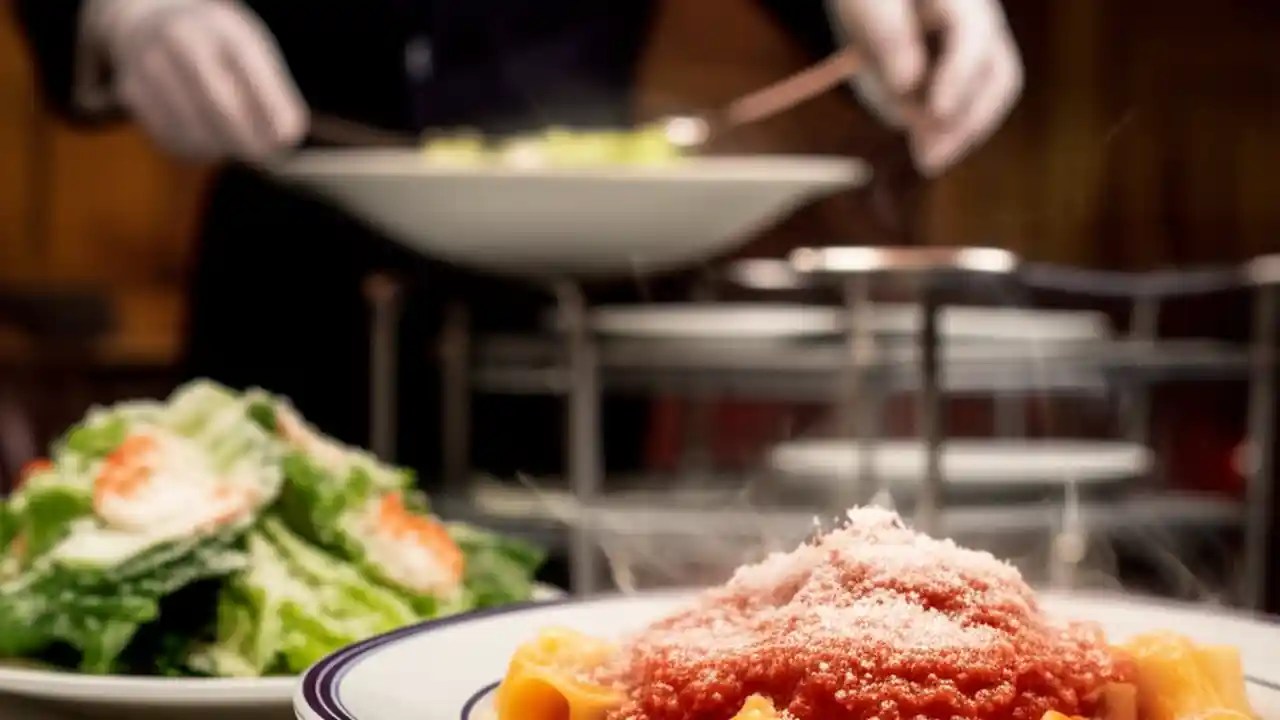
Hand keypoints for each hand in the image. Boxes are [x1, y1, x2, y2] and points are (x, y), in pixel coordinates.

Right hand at [88, 0, 307, 160]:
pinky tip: (203, 139)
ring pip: (195, 131)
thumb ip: (275, 94)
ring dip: (220, 148)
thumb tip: (285, 138)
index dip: (273, 116)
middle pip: (224, 107)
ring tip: (230, 141)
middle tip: (261, 156)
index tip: (284, 141)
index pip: (256, 76)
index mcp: (223, 28)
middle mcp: (183, 40)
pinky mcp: (131, 89)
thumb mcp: (250, 54)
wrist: (151, 21)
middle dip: (249, 142)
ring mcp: (152, 63)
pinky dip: (193, 149)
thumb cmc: (218, 48)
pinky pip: (169, 138)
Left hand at [830, 0, 1022, 174]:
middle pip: (1000, 76)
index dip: (958, 78)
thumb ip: (886, 37)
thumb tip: (907, 84)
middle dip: (968, 120)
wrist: (880, 1)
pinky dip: (950, 132)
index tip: (937, 113)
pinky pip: (969, 108)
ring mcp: (982, 49)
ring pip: (989, 98)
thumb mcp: (868, 5)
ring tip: (925, 161)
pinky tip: (924, 151)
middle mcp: (984, 22)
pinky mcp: (968, 74)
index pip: (973, 38)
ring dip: (961, 134)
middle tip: (931, 159)